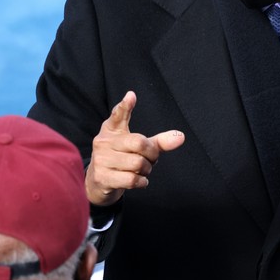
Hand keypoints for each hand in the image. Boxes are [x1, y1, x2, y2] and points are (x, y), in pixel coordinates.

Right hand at [86, 91, 184, 206]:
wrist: (99, 183)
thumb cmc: (122, 159)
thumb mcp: (137, 147)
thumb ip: (158, 141)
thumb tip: (181, 137)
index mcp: (111, 129)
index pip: (117, 115)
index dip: (124, 106)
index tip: (131, 96)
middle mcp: (103, 142)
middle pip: (139, 143)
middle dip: (152, 154)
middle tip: (150, 160)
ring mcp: (101, 160)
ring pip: (137, 163)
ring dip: (146, 170)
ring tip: (141, 171)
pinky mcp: (102, 177)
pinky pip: (132, 179)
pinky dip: (142, 182)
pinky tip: (140, 180)